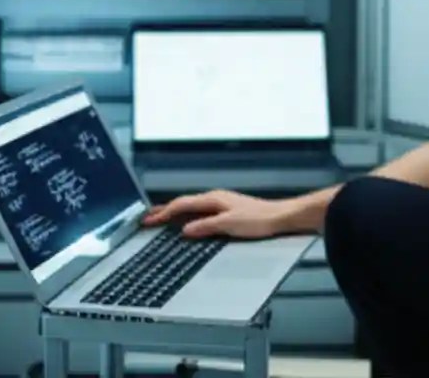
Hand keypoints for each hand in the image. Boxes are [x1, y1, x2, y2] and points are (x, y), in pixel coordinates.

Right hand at [142, 189, 290, 238]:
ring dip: (175, 214)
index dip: (163, 213)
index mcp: (213, 199)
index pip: (181, 205)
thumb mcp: (229, 224)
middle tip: (147, 218)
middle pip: (184, 203)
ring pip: (191, 208)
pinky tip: (188, 224)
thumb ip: (205, 226)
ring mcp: (221, 204)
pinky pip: (201, 212)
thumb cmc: (259, 219)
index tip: (148, 221)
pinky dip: (188, 217)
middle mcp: (215, 198)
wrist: (281, 217)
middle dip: (164, 211)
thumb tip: (185, 229)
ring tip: (161, 220)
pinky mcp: (227, 211)